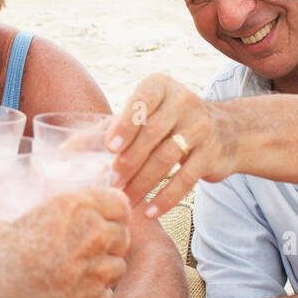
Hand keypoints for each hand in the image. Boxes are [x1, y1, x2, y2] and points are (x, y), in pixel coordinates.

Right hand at [0, 188, 131, 297]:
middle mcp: (95, 233)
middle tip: (89, 247)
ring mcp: (101, 267)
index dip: (113, 211)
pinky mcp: (99, 297)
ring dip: (104, 268)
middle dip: (110, 240)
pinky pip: (105, 293)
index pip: (118, 201)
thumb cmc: (0, 261)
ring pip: (118, 264)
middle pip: (122, 233)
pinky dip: (94, 293)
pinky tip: (73, 293)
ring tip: (80, 272)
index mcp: (75, 207)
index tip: (105, 218)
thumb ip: (6, 226)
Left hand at [105, 73, 238, 217]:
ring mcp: (201, 127)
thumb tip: (72, 148)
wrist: (225, 132)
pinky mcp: (212, 154)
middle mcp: (184, 101)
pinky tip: (150, 211)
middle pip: (152, 133)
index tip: (109, 147)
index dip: (125, 124)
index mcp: (161, 86)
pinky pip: (186, 179)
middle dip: (129, 160)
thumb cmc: (168, 123)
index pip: (142, 101)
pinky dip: (166, 197)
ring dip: (142, 182)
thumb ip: (113, 126)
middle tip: (111, 182)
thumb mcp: (146, 114)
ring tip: (126, 199)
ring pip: (166, 157)